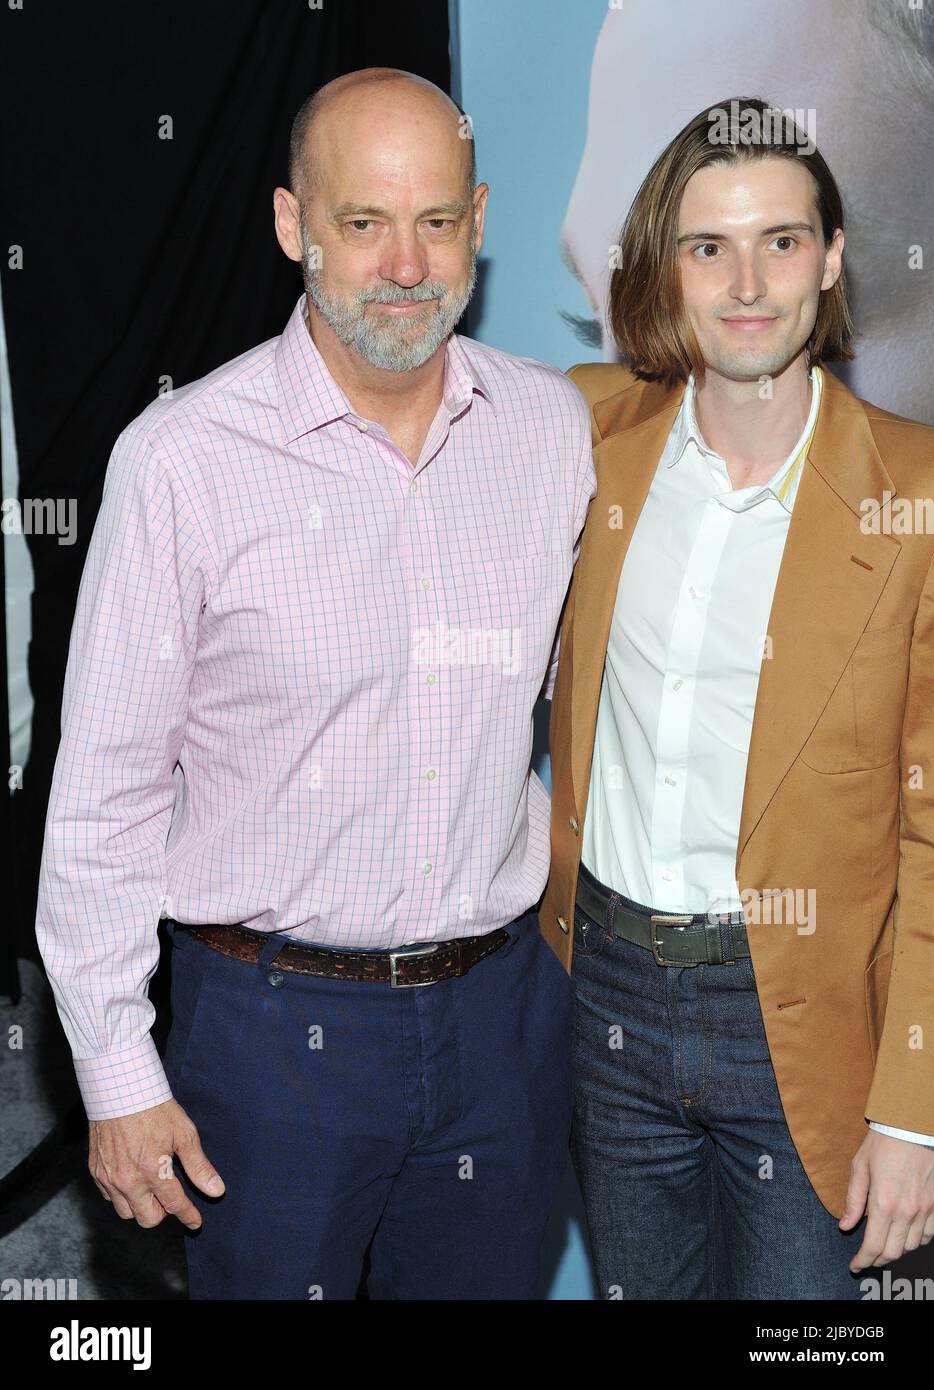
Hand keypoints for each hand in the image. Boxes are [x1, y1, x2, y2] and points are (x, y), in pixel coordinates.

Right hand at [88, 1097, 224, 1229]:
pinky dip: (122, 1195)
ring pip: (126, 1212)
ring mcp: (109, 1177)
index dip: (188, 1216)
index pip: (174, 1205)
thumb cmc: (154, 1108)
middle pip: (147, 1219)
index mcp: (153, 1171)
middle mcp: (128, 1180)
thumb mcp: (184, 1134)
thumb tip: (216, 1191)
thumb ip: (198, 1166)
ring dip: (141, 1206)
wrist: (119, 1089)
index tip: (195, 1222)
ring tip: (152, 1189)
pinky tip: (133, 1180)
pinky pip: (110, 1198)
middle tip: (171, 1198)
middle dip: (163, 1213)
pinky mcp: (95, 1171)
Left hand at [840, 1129, 933, 1270]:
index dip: (863, 1260)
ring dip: (897, 1251)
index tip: (855, 1265)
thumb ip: (853, 1200)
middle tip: (867, 1259)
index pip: (873, 1245)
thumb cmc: (883, 1143)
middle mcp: (907, 1211)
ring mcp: (925, 1209)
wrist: (912, 1126)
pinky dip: (916, 1240)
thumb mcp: (859, 1166)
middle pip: (894, 1252)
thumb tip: (845, 1225)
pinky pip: (929, 1235)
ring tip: (884, 1246)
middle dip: (878, 1260)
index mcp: (884, 1203)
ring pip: (912, 1246)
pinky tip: (905, 1234)